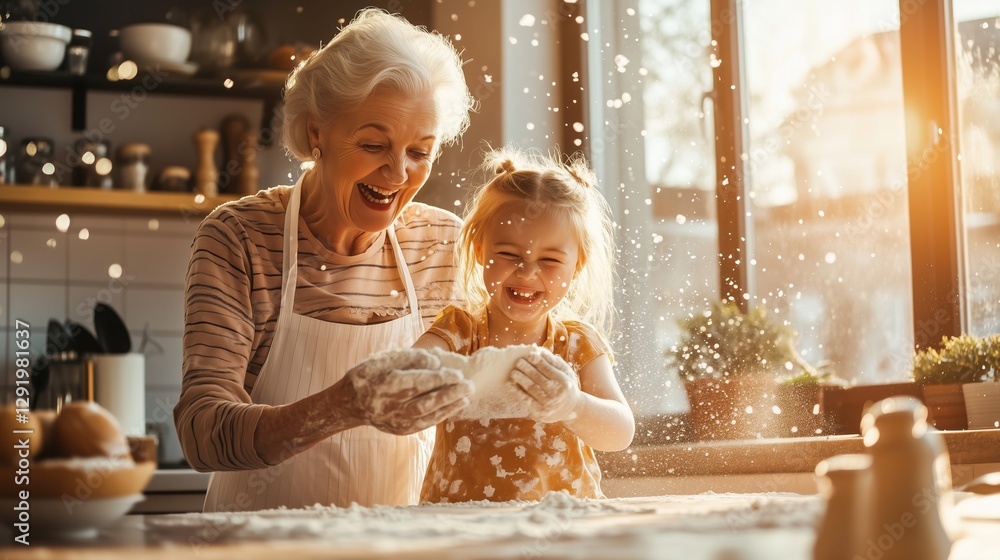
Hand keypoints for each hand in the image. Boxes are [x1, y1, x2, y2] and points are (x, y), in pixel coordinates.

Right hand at [347, 348, 471, 434]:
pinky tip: (454, 407)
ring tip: (466, 397)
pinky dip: (440, 416)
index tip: (457, 373)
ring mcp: (394, 421)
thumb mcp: (384, 359)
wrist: (350, 403)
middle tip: (469, 386)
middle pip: (424, 402)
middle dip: (449, 395)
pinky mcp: (399, 430)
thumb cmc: (370, 375)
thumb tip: (436, 361)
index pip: (417, 383)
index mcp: (385, 385)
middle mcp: (390, 406)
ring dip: (449, 407)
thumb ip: (409, 358)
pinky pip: (423, 424)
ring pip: (426, 416)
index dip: (439, 379)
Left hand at [511, 349, 581, 422]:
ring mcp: (547, 403)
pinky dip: (517, 391)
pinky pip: (526, 399)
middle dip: (526, 368)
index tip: (529, 355)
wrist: (571, 409)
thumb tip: (541, 352)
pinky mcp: (540, 412)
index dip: (537, 361)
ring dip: (520, 378)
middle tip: (518, 362)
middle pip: (537, 377)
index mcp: (563, 381)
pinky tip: (511, 384)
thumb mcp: (566, 374)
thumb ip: (555, 363)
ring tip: (513, 372)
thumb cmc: (566, 387)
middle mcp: (556, 392)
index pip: (547, 369)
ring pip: (531, 388)